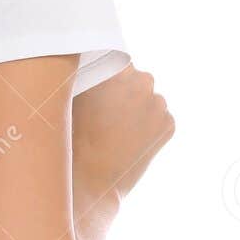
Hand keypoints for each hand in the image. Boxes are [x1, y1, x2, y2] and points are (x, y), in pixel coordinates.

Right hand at [71, 65, 174, 207]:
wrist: (89, 179)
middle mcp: (143, 81)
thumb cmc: (72, 137)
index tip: (101, 90)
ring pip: (150, 99)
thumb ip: (87, 75)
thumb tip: (89, 66)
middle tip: (107, 114)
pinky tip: (130, 140)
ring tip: (118, 130)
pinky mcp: (169, 124)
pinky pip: (160, 118)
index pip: (119, 60)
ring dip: (138, 109)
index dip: (109, 77)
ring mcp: (159, 103)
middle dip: (125, 92)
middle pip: (137, 79)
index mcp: (118, 69)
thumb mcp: (70, 96)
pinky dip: (149, 126)